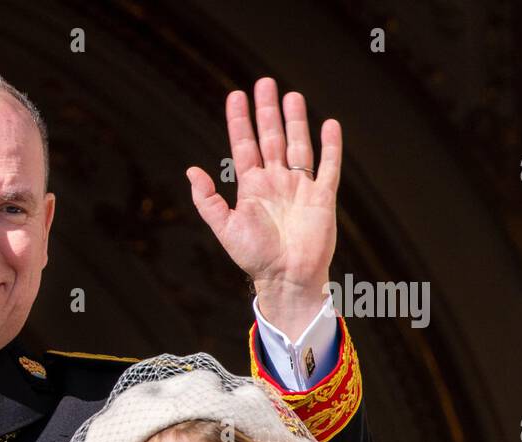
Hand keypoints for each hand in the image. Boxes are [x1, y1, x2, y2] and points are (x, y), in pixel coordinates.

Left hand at [186, 77, 340, 335]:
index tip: (236, 96)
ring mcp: (300, 187)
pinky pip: (328, 166)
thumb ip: (208, 200)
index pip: (244, 146)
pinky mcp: (322, 197)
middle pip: (271, 138)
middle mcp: (275, 182)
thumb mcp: (225, 227)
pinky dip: (330, 146)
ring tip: (292, 95)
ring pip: (297, 145)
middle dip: (267, 111)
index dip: (239, 121)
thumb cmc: (254, 257)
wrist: (286, 278)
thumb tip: (191, 171)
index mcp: (251, 188)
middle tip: (264, 82)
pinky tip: (329, 125)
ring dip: (295, 120)